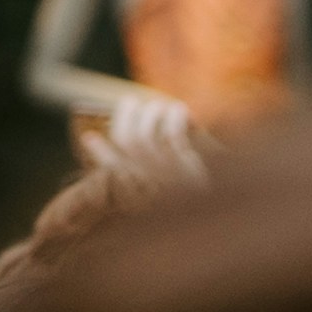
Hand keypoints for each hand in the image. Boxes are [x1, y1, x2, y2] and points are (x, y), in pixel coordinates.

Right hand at [81, 91, 209, 184]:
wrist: (221, 211)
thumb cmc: (198, 192)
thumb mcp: (173, 186)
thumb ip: (153, 169)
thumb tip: (133, 138)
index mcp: (138, 191)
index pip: (110, 171)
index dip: (98, 153)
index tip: (90, 137)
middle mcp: (147, 183)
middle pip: (125, 142)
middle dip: (124, 116)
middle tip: (129, 100)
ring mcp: (164, 175)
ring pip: (145, 134)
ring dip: (151, 112)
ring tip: (159, 105)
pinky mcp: (185, 167)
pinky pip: (172, 134)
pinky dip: (175, 116)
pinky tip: (180, 111)